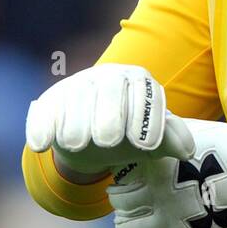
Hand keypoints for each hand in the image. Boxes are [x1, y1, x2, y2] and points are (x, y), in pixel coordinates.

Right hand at [25, 64, 194, 176]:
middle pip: (107, 90)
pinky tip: (42, 144)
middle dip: (108, 115)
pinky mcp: (50, 103)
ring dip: (74, 122)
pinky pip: (44, 112)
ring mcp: (75, 88)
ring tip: (77, 144)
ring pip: (74, 98)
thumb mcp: (154, 138)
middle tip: (109, 141)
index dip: (146, 118)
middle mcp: (105, 78)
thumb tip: (186, 149)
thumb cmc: (130, 132)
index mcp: (136, 80)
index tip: (146, 145)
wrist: (94, 134)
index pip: (143, 91)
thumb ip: (172, 139)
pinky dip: (41, 127)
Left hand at [106, 118, 226, 227]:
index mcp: (153, 165)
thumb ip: (163, 132)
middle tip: (136, 200)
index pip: (119, 176)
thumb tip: (143, 129)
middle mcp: (155, 193)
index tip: (132, 177)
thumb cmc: (226, 148)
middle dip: (124, 203)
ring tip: (137, 224)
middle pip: (120, 204)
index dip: (122, 177)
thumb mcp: (189, 131)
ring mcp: (170, 220)